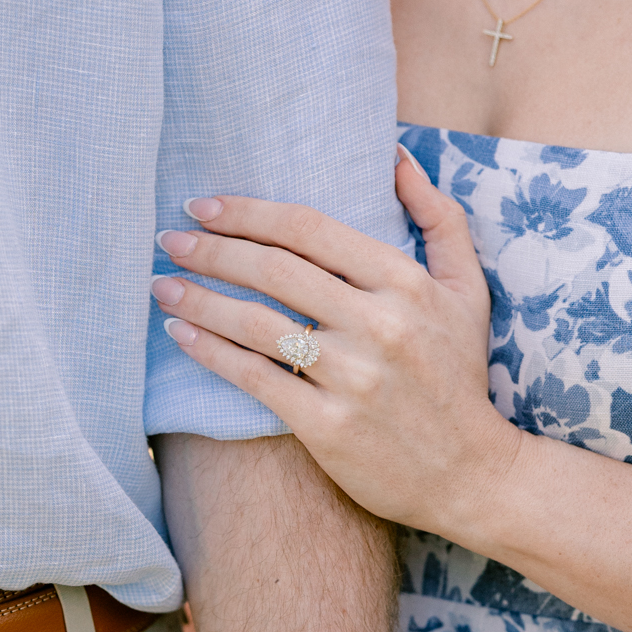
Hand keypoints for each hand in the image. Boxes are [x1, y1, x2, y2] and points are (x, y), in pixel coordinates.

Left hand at [151, 152, 519, 542]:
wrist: (471, 475)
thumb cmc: (460, 377)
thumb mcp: (468, 290)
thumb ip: (438, 218)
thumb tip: (395, 156)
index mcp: (406, 283)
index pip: (309, 230)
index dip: (248, 212)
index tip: (203, 206)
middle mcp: (379, 325)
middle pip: (273, 269)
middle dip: (210, 250)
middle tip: (168, 241)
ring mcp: (352, 377)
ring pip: (255, 323)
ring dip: (198, 299)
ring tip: (161, 285)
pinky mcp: (326, 426)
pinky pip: (253, 378)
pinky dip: (209, 352)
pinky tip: (180, 334)